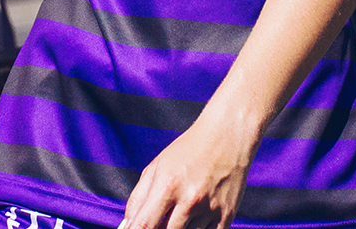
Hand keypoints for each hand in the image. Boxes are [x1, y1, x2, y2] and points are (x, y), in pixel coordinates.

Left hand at [122, 114, 255, 228]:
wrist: (228, 135)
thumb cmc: (188, 151)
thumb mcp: (157, 167)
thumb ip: (138, 198)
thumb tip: (127, 226)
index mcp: (168, 185)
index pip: (144, 226)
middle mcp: (190, 200)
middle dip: (159, 228)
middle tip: (162, 215)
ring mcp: (210, 210)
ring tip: (182, 209)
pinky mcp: (227, 216)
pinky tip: (197, 215)